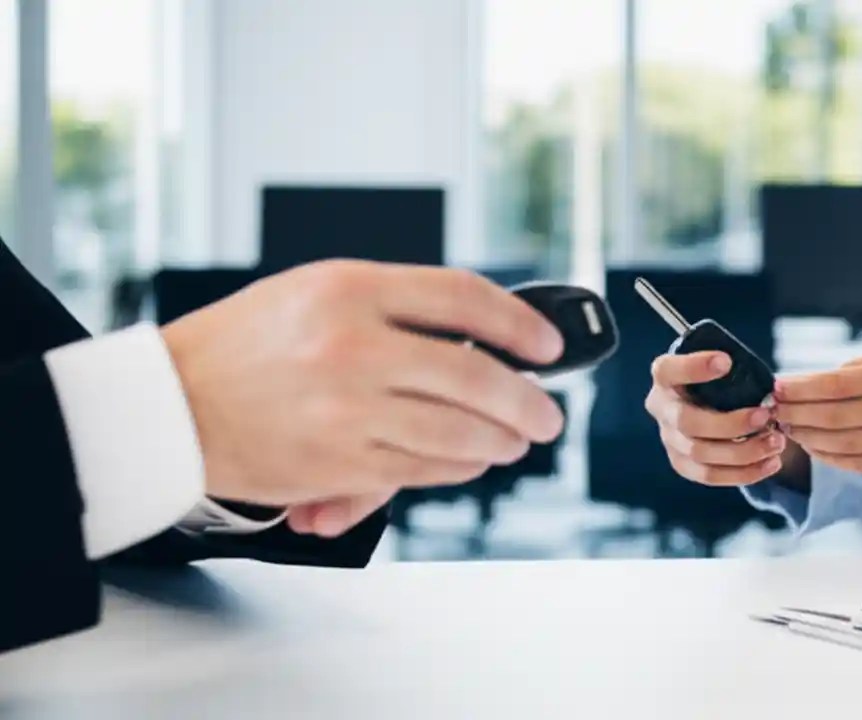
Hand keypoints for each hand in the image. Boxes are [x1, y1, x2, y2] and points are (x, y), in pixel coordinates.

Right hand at [162, 260, 565, 536]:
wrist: (169, 407)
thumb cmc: (246, 345)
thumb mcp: (317, 292)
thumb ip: (395, 307)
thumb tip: (481, 338)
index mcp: (350, 290)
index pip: (463, 298)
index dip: (519, 324)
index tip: (546, 345)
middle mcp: (353, 348)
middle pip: (476, 375)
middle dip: (528, 401)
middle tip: (549, 414)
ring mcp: (348, 411)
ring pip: (459, 433)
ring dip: (501, 440)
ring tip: (517, 439)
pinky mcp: (339, 464)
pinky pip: (423, 470)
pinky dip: (458, 467)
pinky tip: (471, 460)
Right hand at [645, 351, 785, 486]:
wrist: (709, 402)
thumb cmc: (719, 377)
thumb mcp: (719, 364)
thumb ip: (729, 365)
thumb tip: (756, 378)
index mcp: (665, 377)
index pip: (668, 370)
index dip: (693, 368)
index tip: (726, 362)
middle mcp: (662, 409)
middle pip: (687, 422)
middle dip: (730, 423)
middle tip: (765, 415)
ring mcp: (670, 439)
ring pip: (700, 453)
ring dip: (743, 451)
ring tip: (776, 442)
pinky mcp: (683, 464)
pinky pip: (710, 475)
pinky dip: (743, 473)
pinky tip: (771, 463)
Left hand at [775, 350, 861, 475]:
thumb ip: (861, 369)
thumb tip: (813, 381)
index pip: (839, 385)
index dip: (803, 389)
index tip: (778, 387)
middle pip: (836, 417)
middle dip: (797, 414)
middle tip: (775, 410)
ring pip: (845, 444)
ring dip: (809, 437)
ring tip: (789, 428)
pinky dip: (832, 458)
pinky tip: (814, 447)